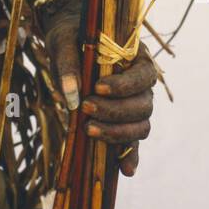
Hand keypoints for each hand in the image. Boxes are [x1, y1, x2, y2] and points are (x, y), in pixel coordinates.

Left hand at [42, 4, 155, 177]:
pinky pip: (133, 142)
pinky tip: (125, 171)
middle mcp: (142, 82)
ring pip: (141, 125)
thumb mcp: (64, 42)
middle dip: (115, 111)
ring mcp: (136, 103)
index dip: (124, 86)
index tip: (97, 88)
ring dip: (117, 132)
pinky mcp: (124, 121)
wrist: (69, 40)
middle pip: (144, 105)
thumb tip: (71, 97)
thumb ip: (68, 64)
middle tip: (85, 107)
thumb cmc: (70, 36)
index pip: (143, 76)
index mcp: (137, 56)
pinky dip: (130, 156)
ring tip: (88, 130)